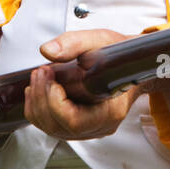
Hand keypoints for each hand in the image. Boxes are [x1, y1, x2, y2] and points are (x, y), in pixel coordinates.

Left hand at [24, 29, 142, 139]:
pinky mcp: (79, 125)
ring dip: (37, 102)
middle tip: (41, 71)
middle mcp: (100, 125)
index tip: (51, 76)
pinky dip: (38, 107)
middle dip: (42, 98)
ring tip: (39, 76)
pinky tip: (39, 88)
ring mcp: (89, 128)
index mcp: (111, 110)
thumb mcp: (101, 40)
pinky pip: (51, 125)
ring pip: (51, 128)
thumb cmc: (121, 55)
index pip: (74, 121)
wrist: (132, 63)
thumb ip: (75, 43)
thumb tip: (48, 50)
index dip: (55, 102)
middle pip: (58, 126)